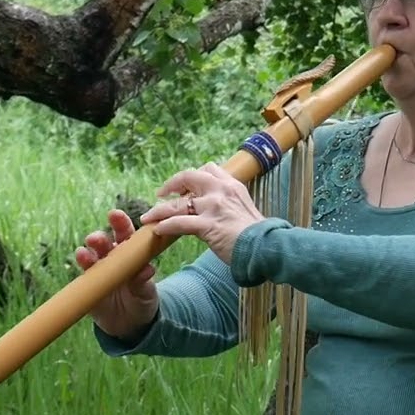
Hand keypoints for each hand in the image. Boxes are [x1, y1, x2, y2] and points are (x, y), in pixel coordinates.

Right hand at [74, 208, 159, 339]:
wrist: (130, 324)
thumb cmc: (142, 300)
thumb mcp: (146, 292)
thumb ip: (143, 281)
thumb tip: (147, 269)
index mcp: (129, 254)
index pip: (125, 234)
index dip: (120, 223)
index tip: (115, 215)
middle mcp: (111, 258)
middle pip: (103, 243)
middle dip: (99, 238)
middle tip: (97, 238)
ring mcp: (97, 270)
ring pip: (90, 256)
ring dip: (87, 252)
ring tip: (86, 251)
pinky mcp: (87, 284)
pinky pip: (83, 274)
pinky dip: (81, 266)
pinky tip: (80, 259)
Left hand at [140, 162, 265, 262]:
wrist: (266, 246)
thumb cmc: (258, 233)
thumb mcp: (245, 208)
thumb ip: (231, 203)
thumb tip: (220, 208)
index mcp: (231, 185)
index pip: (209, 169)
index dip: (193, 176)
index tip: (186, 186)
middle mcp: (221, 190)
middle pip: (188, 177)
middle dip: (171, 184)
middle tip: (161, 193)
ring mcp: (213, 206)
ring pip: (178, 203)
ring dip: (159, 210)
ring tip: (148, 217)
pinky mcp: (207, 225)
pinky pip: (179, 223)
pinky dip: (165, 226)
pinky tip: (158, 231)